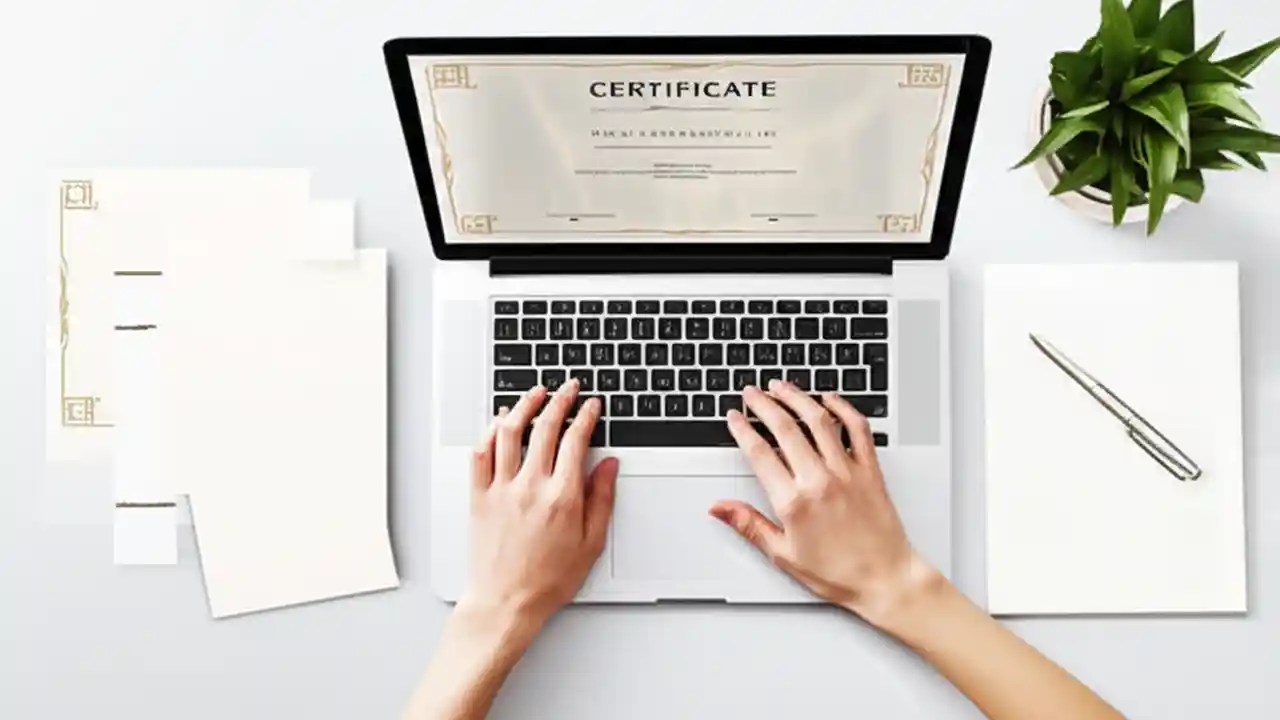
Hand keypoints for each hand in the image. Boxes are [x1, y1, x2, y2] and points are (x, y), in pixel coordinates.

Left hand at [464, 380, 617, 631]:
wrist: (506, 603)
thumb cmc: (548, 580)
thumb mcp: (591, 543)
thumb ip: (602, 499)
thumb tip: (609, 464)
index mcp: (562, 497)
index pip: (576, 440)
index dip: (587, 416)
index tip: (592, 405)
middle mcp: (531, 487)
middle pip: (546, 427)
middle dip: (561, 400)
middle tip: (569, 388)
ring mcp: (502, 489)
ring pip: (510, 431)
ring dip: (525, 405)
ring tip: (536, 393)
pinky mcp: (480, 496)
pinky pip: (481, 453)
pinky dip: (490, 431)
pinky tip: (500, 422)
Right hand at [711, 380, 939, 624]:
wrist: (885, 579)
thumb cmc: (838, 573)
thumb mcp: (783, 553)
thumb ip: (749, 524)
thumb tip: (720, 508)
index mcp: (794, 502)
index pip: (759, 453)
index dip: (742, 429)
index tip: (734, 417)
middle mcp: (820, 480)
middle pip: (785, 428)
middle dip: (764, 404)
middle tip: (751, 392)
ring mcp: (847, 471)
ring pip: (818, 420)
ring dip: (797, 397)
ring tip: (781, 386)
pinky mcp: (870, 470)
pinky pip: (858, 428)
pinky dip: (843, 407)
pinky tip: (829, 398)